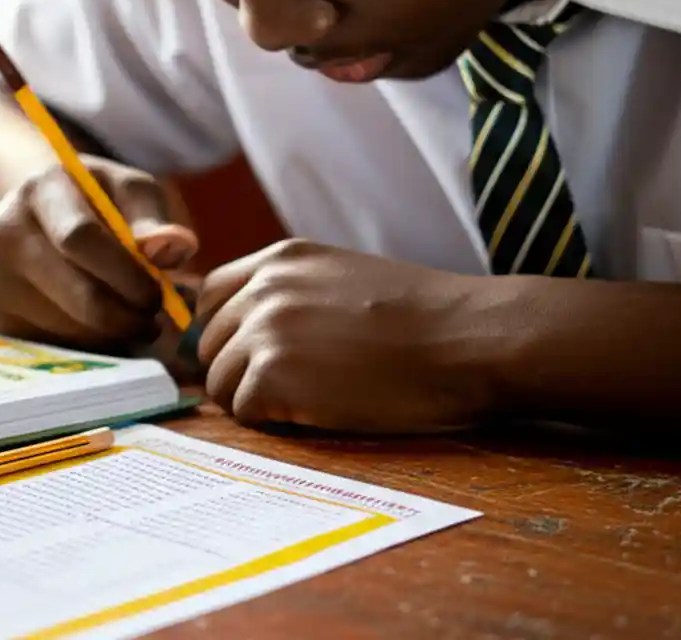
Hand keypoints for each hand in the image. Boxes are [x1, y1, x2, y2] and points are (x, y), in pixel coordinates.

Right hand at [0, 155, 197, 350]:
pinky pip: (53, 346)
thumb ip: (153, 219)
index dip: (125, 274)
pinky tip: (100, 328)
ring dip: (110, 335)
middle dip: (123, 316)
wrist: (41, 218)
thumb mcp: (128, 193)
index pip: (79, 238)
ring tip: (132, 321)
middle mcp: (5, 231)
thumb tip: (174, 248)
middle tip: (152, 322)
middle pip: (73, 292)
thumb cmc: (98, 203)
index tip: (157, 295)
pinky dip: (88, 346)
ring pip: (67, 328)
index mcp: (41, 190)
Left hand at [197, 239, 505, 432]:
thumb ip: (291, 294)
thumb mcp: (344, 279)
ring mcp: (265, 330)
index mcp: (281, 259)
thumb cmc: (425, 320)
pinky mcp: (273, 375)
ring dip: (252, 400)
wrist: (471, 340)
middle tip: (289, 391)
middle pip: (209, 343)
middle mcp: (265, 288)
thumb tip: (244, 333)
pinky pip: (242, 411)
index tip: (253, 357)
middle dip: (238, 371)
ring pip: (218, 381)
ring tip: (306, 403)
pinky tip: (314, 414)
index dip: (225, 333)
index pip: (210, 296)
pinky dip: (270, 422)